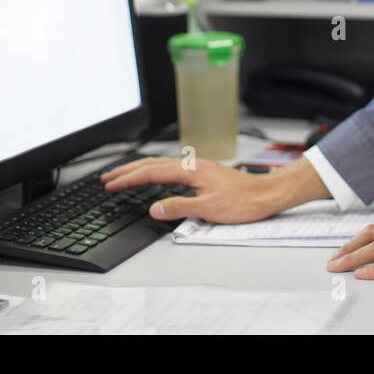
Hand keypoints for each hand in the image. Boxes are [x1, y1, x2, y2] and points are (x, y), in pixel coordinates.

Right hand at [100, 155, 282, 223]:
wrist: (266, 194)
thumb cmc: (244, 201)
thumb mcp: (209, 209)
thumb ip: (180, 208)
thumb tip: (154, 208)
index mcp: (191, 170)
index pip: (152, 172)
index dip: (128, 179)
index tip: (111, 185)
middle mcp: (193, 165)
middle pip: (152, 164)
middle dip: (127, 170)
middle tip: (106, 178)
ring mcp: (198, 168)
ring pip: (161, 164)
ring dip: (139, 169)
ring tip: (122, 175)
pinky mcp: (203, 173)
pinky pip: (170, 168)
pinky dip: (154, 171)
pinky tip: (153, 176)